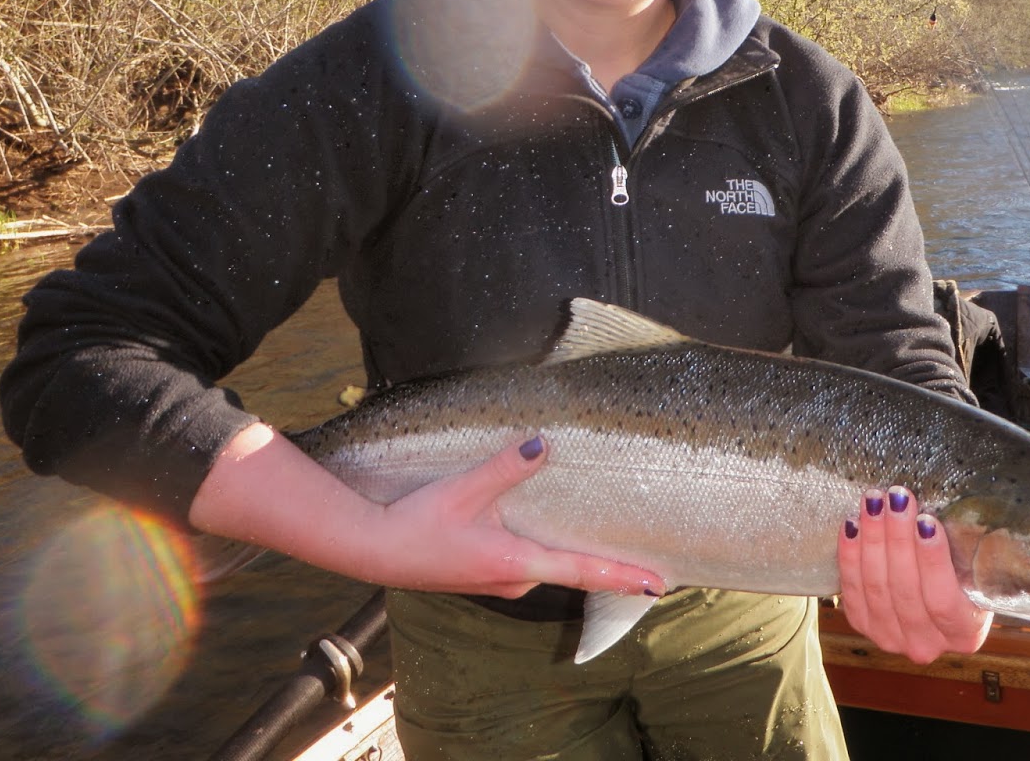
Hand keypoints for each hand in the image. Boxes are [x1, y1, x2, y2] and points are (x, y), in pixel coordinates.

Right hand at [367, 435, 664, 598]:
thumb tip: (543, 444)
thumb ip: (506, 467)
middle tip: (644, 558)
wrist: (371, 550)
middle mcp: (512, 580)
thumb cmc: (416, 523)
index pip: (582, 571)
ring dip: (569, 555)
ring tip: (602, 540)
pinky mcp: (482, 576)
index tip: (658, 585)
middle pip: (568, 569)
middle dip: (602, 564)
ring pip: (544, 565)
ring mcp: (496, 582)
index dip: (623, 577)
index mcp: (516, 562)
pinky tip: (542, 532)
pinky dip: (544, 552)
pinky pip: (525, 564)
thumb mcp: (464, 489)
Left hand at [836, 486, 992, 664]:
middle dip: (898, 536)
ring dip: (872, 538)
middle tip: (897, 499)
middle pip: (904, 589)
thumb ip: (963, 551)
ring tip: (874, 502)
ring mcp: (891, 638)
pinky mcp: (863, 625)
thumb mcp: (975, 569)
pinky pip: (851, 588)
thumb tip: (934, 514)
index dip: (932, 560)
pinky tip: (851, 524)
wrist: (936, 598)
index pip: (943, 600)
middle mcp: (926, 644)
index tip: (926, 521)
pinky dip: (849, 554)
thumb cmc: (963, 575)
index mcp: (964, 634)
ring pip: (875, 586)